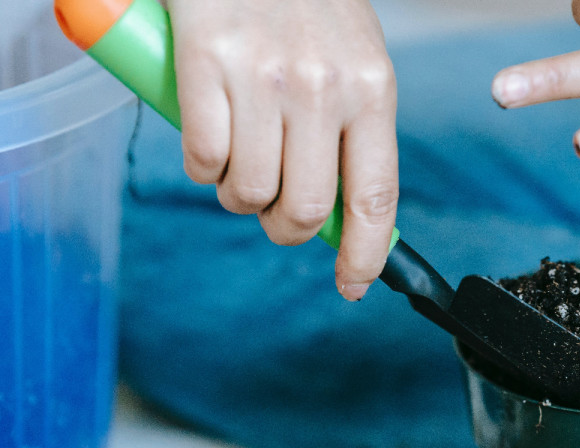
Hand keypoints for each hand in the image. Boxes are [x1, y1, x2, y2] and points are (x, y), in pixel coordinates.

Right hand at [167, 0, 398, 300]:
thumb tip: (347, 211)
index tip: (354, 285)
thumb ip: (355, 128)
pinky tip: (209, 138)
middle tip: (274, 211)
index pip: (376, 196)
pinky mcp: (205, 62)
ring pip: (248, 191)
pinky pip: (202, 158)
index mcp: (372, 90)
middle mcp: (322, 88)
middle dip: (286, 228)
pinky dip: (201, 168)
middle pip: (306, 208)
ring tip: (239, 165)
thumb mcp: (356, 58)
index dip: (367, 253)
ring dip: (238, 198)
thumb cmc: (307, 4)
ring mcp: (263, 77)